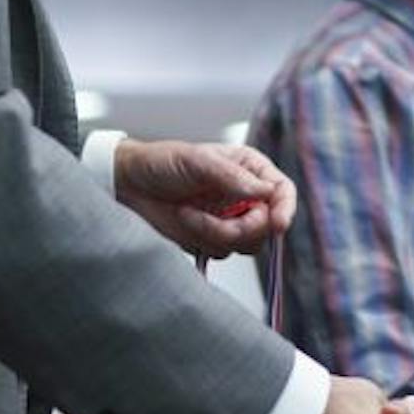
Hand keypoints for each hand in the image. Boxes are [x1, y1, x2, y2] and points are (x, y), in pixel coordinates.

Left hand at [112, 138, 294, 256]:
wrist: (129, 186)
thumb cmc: (162, 163)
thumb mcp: (198, 161)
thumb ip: (232, 177)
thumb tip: (266, 192)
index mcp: (250, 170)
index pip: (282, 191)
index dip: (285, 210)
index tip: (278, 225)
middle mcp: (245, 196)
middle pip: (267, 226)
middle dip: (241, 227)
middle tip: (211, 217)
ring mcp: (230, 219)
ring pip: (246, 244)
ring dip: (217, 234)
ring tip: (190, 215)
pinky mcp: (211, 239)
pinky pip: (222, 253)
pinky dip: (204, 242)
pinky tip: (185, 222)